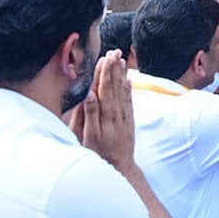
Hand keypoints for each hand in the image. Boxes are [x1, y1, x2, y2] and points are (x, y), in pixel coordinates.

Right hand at [71, 50, 136, 172]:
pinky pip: (129, 100)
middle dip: (114, 68)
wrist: (120, 165)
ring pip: (123, 90)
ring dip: (121, 74)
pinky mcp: (128, 119)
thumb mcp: (90, 135)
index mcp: (107, 113)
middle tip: (114, 51)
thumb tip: (89, 94)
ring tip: (121, 59)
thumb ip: (90, 114)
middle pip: (115, 85)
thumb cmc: (99, 152)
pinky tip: (128, 79)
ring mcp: (125, 115)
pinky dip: (128, 88)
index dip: (105, 72)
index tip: (105, 58)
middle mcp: (118, 111)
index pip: (105, 88)